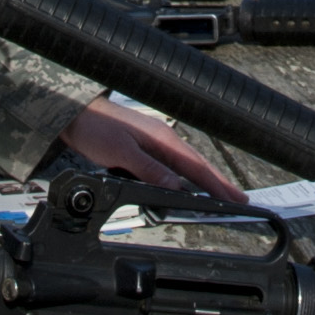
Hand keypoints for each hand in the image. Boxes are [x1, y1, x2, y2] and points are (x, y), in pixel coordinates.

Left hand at [60, 100, 244, 204]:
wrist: (74, 116)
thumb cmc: (96, 129)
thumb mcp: (122, 153)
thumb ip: (150, 170)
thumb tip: (176, 187)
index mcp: (163, 140)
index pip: (197, 167)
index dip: (217, 184)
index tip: (235, 197)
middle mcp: (163, 141)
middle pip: (198, 166)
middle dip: (219, 184)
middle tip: (239, 199)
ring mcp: (155, 144)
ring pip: (186, 167)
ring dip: (204, 181)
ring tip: (221, 196)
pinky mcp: (145, 149)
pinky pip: (173, 167)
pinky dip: (186, 178)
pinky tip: (187, 186)